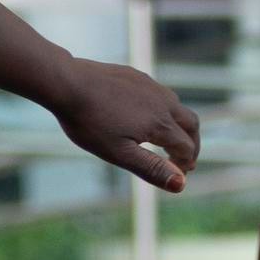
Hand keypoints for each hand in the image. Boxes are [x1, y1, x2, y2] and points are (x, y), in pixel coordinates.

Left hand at [55, 58, 199, 192]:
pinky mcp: (137, 76)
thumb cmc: (89, 121)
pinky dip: (163, 109)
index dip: (185, 163)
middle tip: (185, 159)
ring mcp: (151, 85)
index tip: (180, 174)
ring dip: (179, 124)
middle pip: (191, 124)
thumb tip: (181, 184)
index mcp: (161, 124)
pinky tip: (146, 115)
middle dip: (192, 143)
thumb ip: (151, 168)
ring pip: (176, 106)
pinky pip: (159, 93)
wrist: (67, 83)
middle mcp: (163, 102)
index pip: (186, 147)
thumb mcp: (119, 153)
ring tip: (167, 138)